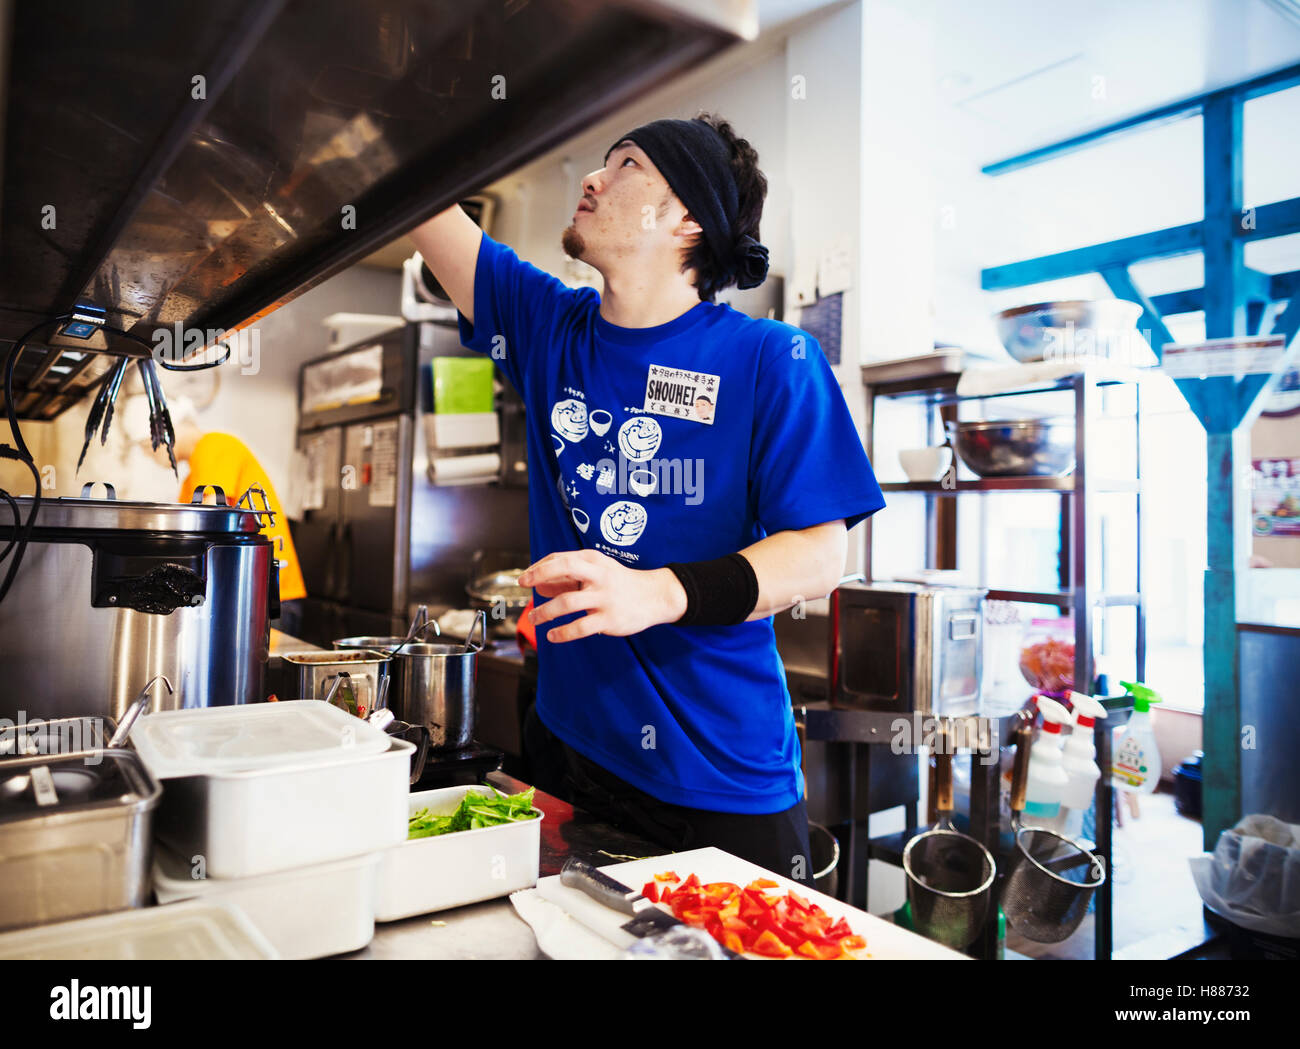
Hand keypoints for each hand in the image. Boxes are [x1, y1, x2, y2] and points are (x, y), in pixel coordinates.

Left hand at [520, 549, 686, 642]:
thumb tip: (539, 585)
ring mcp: (604, 598)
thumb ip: (569, 577)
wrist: (655, 596)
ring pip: (567, 603)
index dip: (539, 567)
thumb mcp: (598, 572)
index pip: (560, 558)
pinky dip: (562, 633)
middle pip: (565, 568)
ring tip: (534, 618)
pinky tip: (552, 636)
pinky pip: (579, 627)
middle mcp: (599, 576)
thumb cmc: (619, 583)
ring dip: (544, 611)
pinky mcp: (608, 619)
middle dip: (539, 575)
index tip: (525, 577)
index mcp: (594, 560)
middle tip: (523, 584)